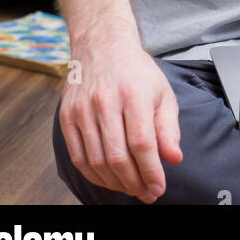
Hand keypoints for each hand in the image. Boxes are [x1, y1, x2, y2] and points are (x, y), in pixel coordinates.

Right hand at [59, 40, 181, 202]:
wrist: (101, 45)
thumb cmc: (136, 72)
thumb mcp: (162, 92)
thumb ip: (169, 127)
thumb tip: (173, 159)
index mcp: (133, 92)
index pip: (141, 143)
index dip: (150, 171)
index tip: (158, 187)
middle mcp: (105, 100)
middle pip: (117, 156)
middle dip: (134, 183)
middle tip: (146, 193)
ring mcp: (82, 109)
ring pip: (97, 161)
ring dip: (115, 183)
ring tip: (131, 188)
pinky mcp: (67, 116)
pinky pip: (78, 157)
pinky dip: (94, 175)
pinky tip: (109, 180)